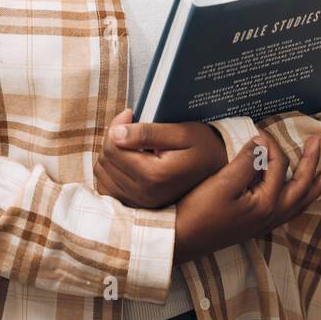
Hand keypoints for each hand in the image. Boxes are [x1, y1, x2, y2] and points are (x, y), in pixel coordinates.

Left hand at [94, 109, 228, 209]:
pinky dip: (110, 171)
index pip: (113, 147)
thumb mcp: (182, 133)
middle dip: (113, 138)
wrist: (218, 171)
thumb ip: (148, 132)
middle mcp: (144, 195)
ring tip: (131, 143)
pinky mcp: (136, 206)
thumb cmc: (203, 147)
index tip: (130, 113)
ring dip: (111, 154)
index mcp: (154, 176)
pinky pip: (106, 187)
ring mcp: (139, 204)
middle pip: (105, 160)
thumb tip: (116, 133)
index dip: (117, 125)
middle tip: (130, 125)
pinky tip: (126, 159)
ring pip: (102, 173)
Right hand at [172, 131, 320, 264]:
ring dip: (316, 185)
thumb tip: (260, 143)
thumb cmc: (199, 213)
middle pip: (302, 186)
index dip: (271, 145)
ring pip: (300, 202)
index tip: (258, 133)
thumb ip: (246, 162)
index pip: (279, 166)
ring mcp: (265, 223)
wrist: (181, 240)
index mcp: (267, 204)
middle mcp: (271, 215)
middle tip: (319, 142)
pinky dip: (300, 199)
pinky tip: (298, 195)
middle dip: (313, 163)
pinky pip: (289, 210)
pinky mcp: (255, 226)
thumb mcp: (222, 183)